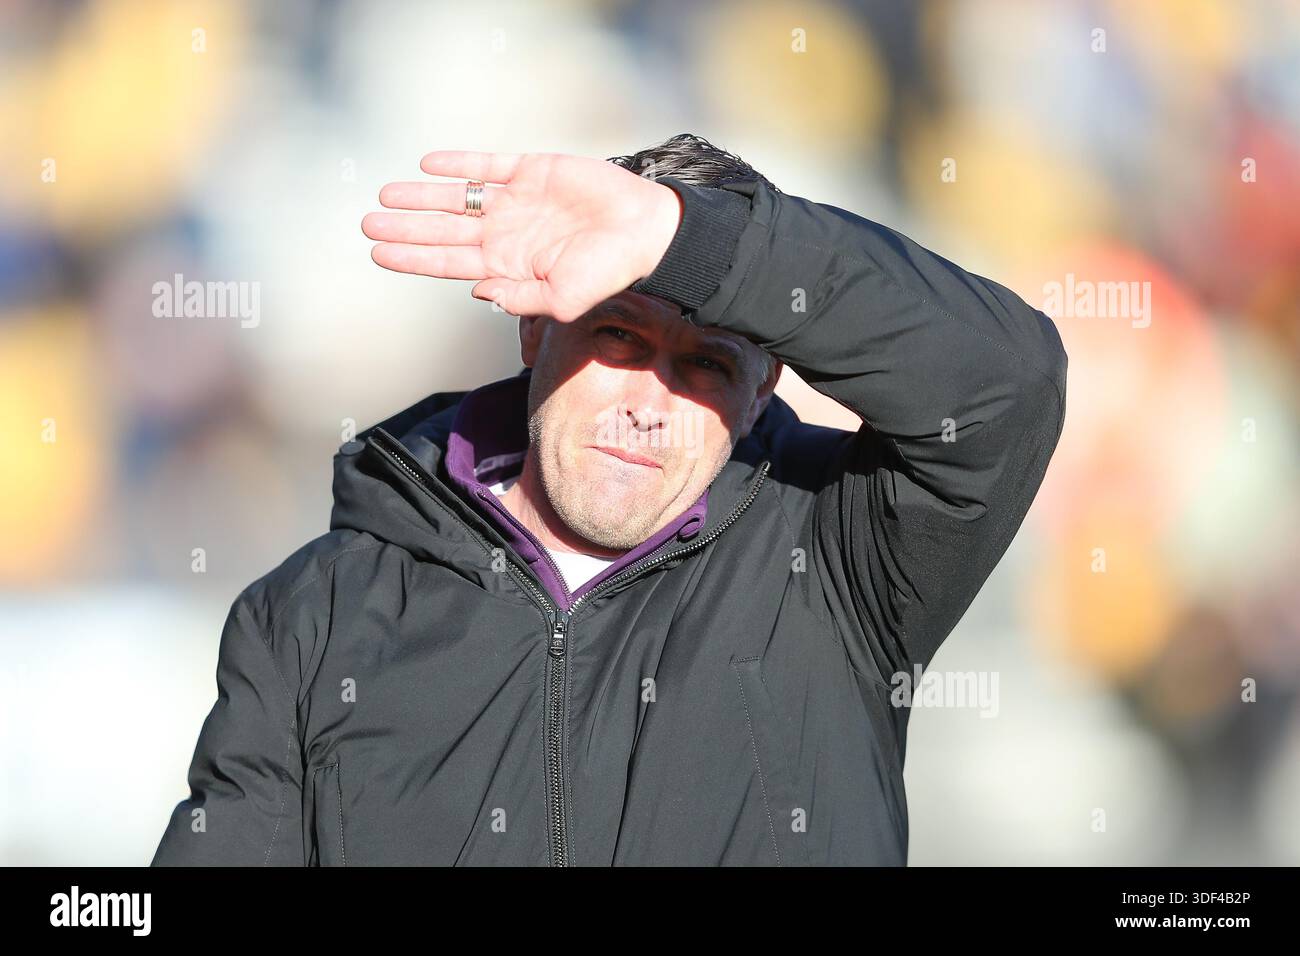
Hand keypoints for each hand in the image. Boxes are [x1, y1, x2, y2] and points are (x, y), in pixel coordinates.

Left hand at [362, 151, 682, 321]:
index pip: (449, 262)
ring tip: (385, 193)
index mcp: (509, 265)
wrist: (647, 233)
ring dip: (423, 195)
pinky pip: (489, 166)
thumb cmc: (610, 274)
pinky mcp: (535, 171)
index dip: (413, 258)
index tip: (377, 254)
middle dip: (406, 228)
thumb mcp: (563, 302)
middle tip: (366, 223)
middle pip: (444, 230)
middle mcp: (507, 233)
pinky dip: (461, 165)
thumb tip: (478, 293)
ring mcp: (518, 201)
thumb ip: (520, 300)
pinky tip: (430, 163)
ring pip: (458, 198)